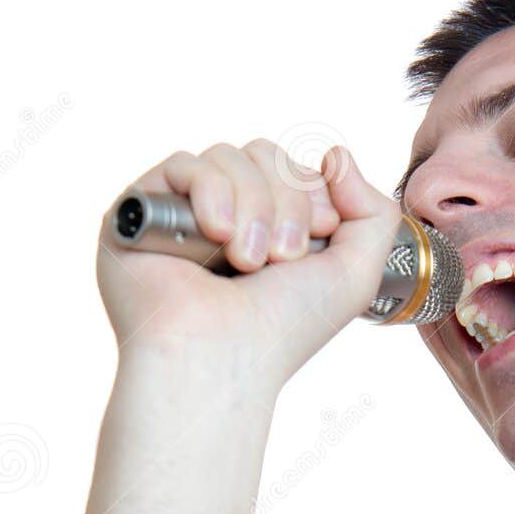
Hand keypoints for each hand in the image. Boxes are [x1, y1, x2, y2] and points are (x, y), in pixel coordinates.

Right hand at [96, 138, 400, 393]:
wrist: (222, 359)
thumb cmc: (283, 328)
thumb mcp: (355, 274)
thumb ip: (375, 211)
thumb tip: (336, 155)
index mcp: (268, 227)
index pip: (292, 167)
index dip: (312, 192)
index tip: (317, 237)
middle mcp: (224, 216)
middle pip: (264, 154)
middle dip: (286, 201)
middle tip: (283, 259)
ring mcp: (180, 212)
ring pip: (228, 156)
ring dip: (253, 207)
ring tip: (247, 261)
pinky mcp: (140, 210)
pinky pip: (184, 164)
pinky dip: (211, 194)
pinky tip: (216, 237)